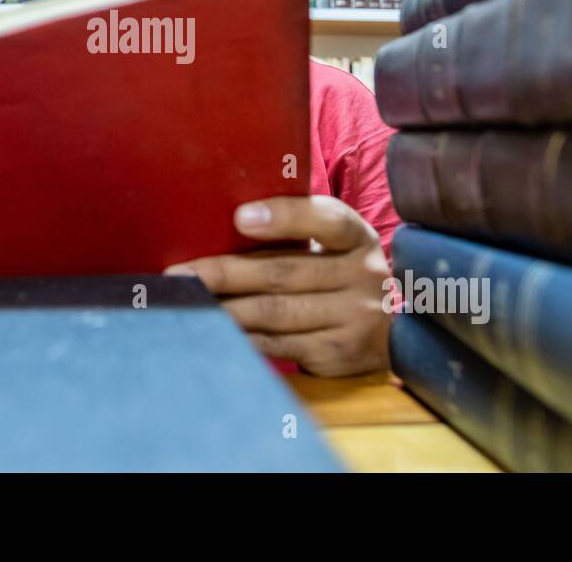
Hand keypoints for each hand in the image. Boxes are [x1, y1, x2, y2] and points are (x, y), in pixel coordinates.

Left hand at [165, 195, 391, 376]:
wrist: (393, 331)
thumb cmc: (341, 274)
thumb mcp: (338, 244)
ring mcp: (354, 318)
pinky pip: (279, 345)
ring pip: (276, 312)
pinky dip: (242, 338)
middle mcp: (362, 276)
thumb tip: (228, 218)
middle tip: (178, 275)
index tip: (239, 217)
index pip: (325, 220)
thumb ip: (299, 228)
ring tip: (186, 304)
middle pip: (284, 272)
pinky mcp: (337, 353)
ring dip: (225, 309)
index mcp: (356, 237)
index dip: (284, 218)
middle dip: (224, 273)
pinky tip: (213, 331)